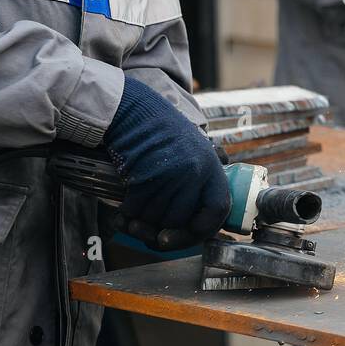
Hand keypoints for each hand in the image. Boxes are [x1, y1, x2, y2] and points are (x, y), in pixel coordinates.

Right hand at [101, 77, 230, 249]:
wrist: (136, 111)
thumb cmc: (163, 134)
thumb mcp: (194, 151)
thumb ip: (200, 182)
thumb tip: (199, 224)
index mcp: (211, 167)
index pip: (218, 210)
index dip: (204, 228)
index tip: (189, 234)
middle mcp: (194, 172)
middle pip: (181, 219)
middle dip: (163, 227)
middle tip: (151, 226)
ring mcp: (170, 175)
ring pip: (157, 217)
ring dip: (143, 219)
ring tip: (138, 207)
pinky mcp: (145, 176)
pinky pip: (136, 209)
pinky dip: (128, 212)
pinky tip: (126, 204)